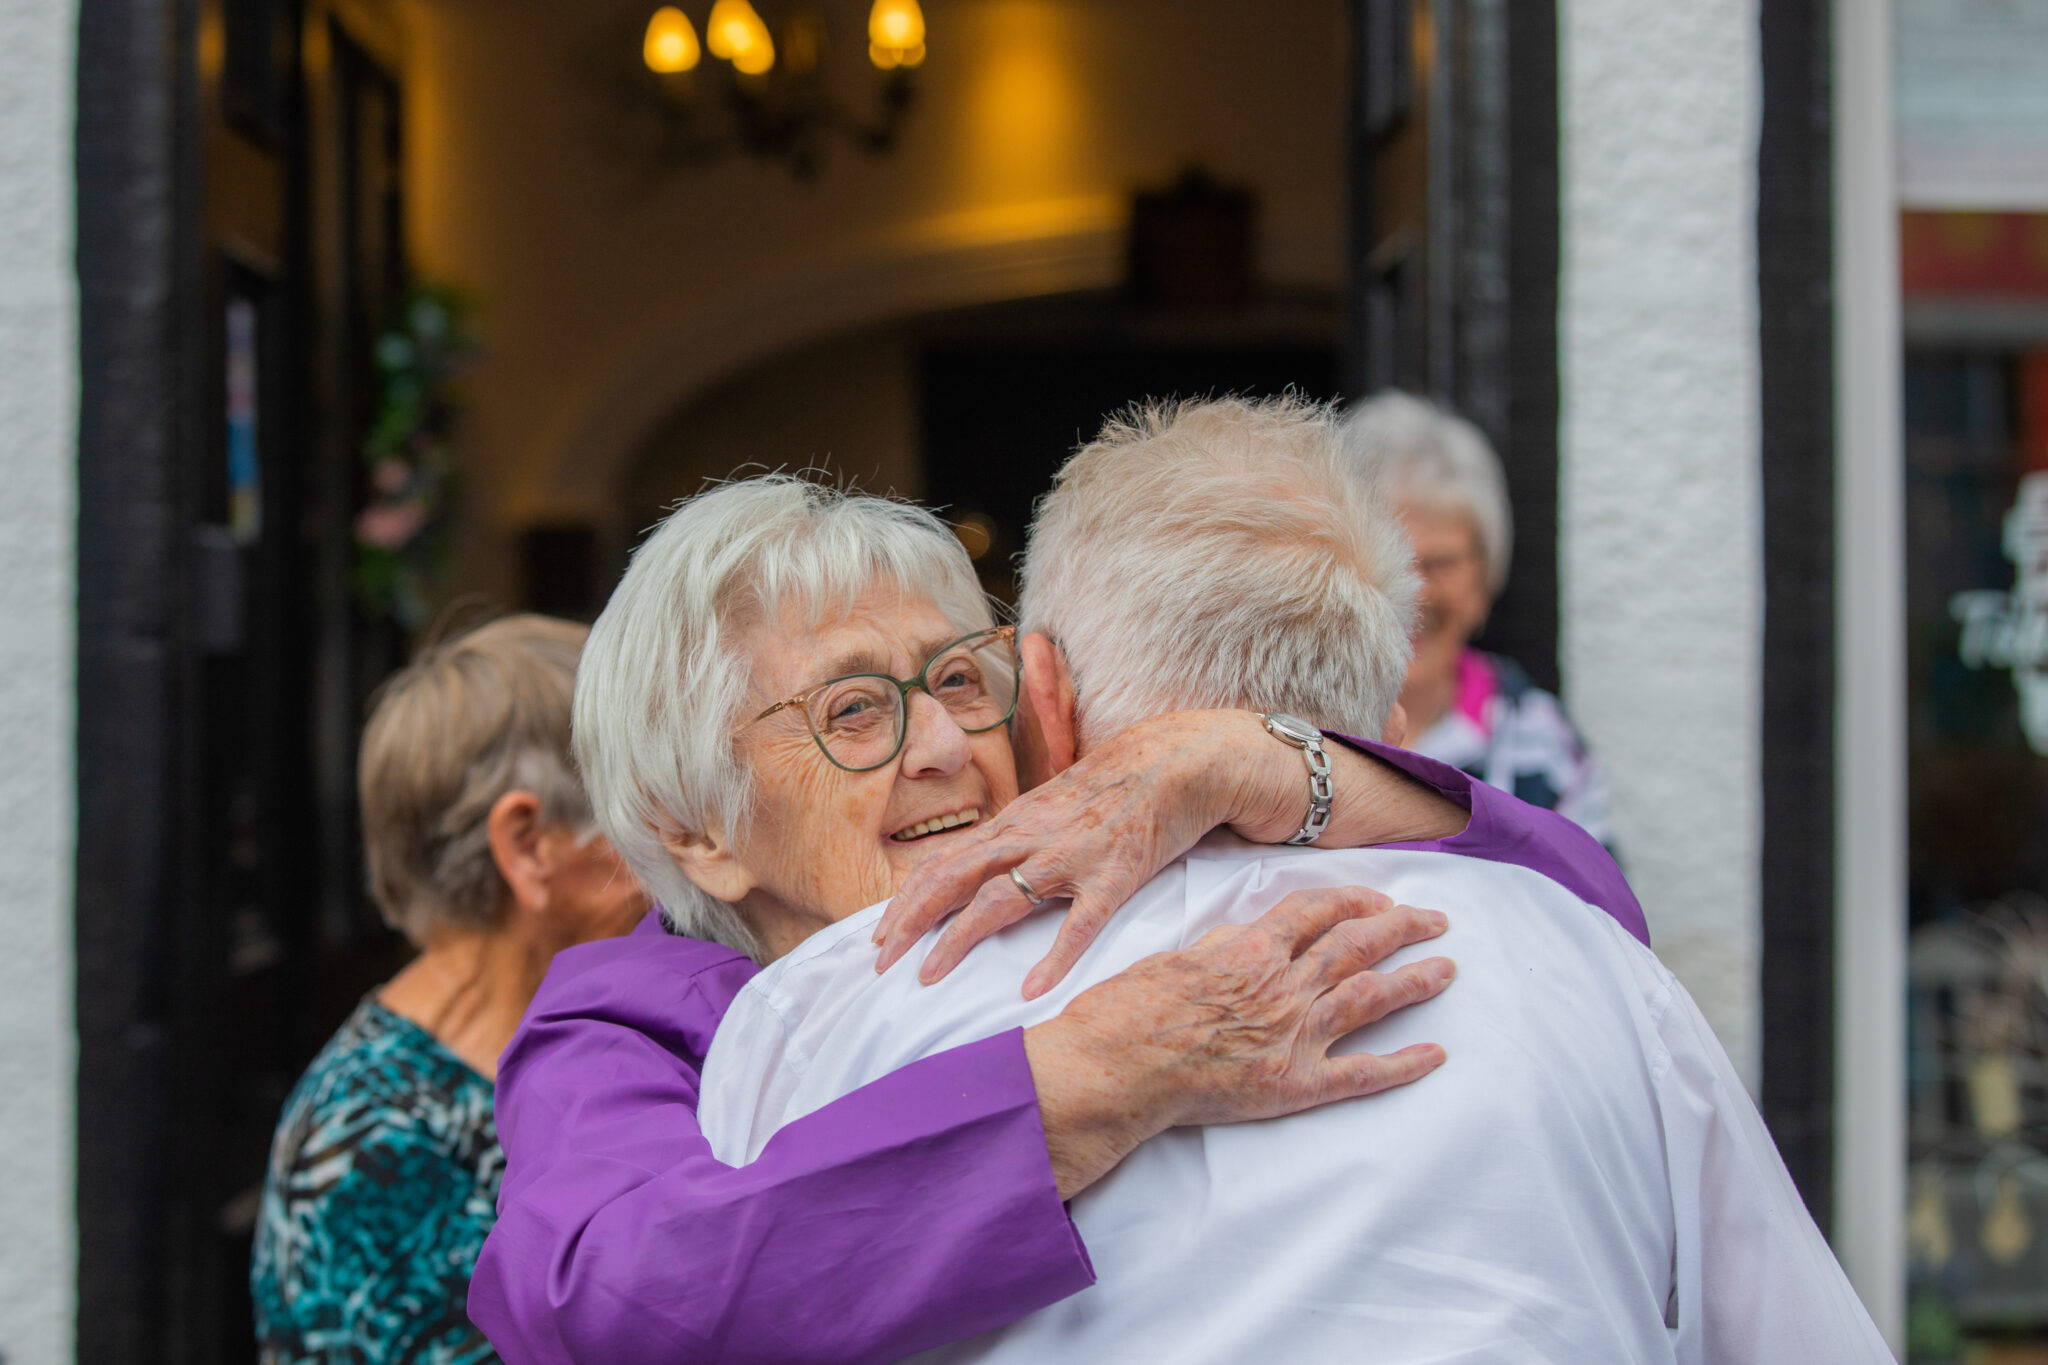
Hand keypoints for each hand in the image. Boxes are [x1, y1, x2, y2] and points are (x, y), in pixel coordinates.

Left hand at [877, 709, 1464, 996]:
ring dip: (959, 938)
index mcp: (1013, 824)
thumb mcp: (1051, 811)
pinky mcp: (1116, 873)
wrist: (1177, 761)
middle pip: (954, 879)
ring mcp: (1071, 854)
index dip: (905, 901)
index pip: (943, 864)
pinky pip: (1081, 921)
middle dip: (911, 922)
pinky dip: (1055, 956)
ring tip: (928, 978)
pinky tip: (1032, 990)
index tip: (875, 939)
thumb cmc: (1111, 792)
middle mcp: (1030, 836)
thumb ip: (1014, 843)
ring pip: (1001, 898)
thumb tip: (973, 880)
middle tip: (878, 964)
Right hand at [1021, 886, 1454, 1198]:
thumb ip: (1227, 946)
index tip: (1379, 900)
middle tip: (1435, 920)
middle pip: (1357, 944)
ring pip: (1370, 996)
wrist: (1115, 1066)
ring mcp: (1293, 1035)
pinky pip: (1361, 1074)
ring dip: (1415, 980)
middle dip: (1402, 927)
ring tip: (1447, 969)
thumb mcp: (1179, 955)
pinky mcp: (1293, 1085)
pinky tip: (1436, 1055)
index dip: (1356, 900)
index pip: (1319, 910)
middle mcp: (1284, 985)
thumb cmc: (1131, 1010)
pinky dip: (1403, 1065)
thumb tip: (1255, 939)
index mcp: (1253, 947)